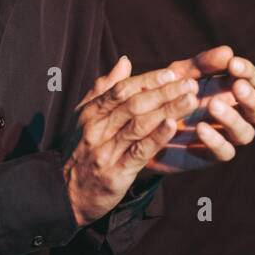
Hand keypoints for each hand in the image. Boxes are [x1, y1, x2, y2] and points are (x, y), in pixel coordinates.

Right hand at [62, 55, 200, 224]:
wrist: (63, 193)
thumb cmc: (79, 150)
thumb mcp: (84, 117)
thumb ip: (105, 89)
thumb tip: (125, 61)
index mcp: (91, 113)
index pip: (122, 90)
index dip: (148, 80)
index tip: (172, 73)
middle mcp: (97, 129)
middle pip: (134, 104)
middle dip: (165, 92)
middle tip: (190, 83)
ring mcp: (106, 151)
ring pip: (139, 125)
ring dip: (168, 110)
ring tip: (191, 100)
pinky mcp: (115, 173)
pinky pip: (139, 152)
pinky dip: (157, 137)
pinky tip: (174, 126)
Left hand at [142, 44, 254, 174]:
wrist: (144, 127)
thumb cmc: (168, 94)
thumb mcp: (181, 75)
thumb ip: (202, 64)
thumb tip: (228, 51)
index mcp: (230, 91)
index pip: (251, 80)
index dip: (247, 72)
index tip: (232, 64)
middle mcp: (234, 114)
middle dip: (250, 97)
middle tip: (237, 86)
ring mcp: (224, 136)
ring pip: (246, 132)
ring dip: (233, 118)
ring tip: (213, 106)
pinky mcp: (211, 155)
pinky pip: (224, 151)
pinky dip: (215, 140)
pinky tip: (200, 128)